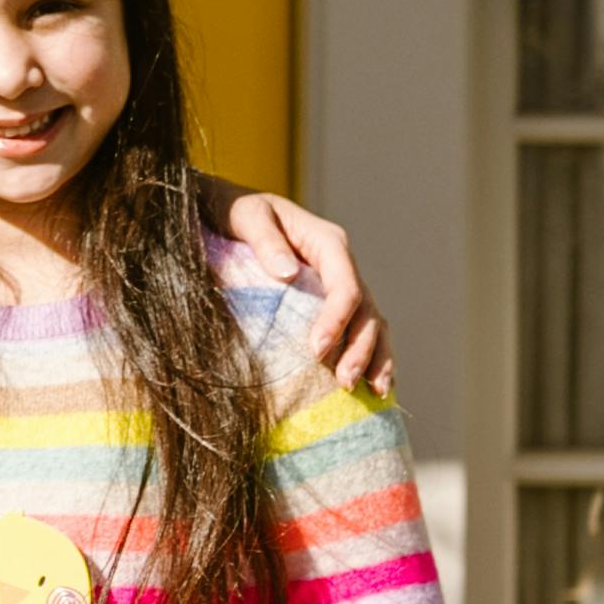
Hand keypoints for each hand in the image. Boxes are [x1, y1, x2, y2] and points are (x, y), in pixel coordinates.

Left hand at [208, 184, 391, 393]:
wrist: (227, 212)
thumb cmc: (234, 211)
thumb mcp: (246, 215)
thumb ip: (264, 239)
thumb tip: (286, 273)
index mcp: (328, 243)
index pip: (344, 286)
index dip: (336, 320)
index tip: (316, 351)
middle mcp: (341, 265)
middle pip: (366, 310)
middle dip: (361, 348)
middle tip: (345, 383)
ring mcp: (340, 284)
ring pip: (372, 323)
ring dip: (375, 358)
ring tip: (375, 392)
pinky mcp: (331, 303)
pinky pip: (360, 330)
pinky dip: (371, 356)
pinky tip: (373, 385)